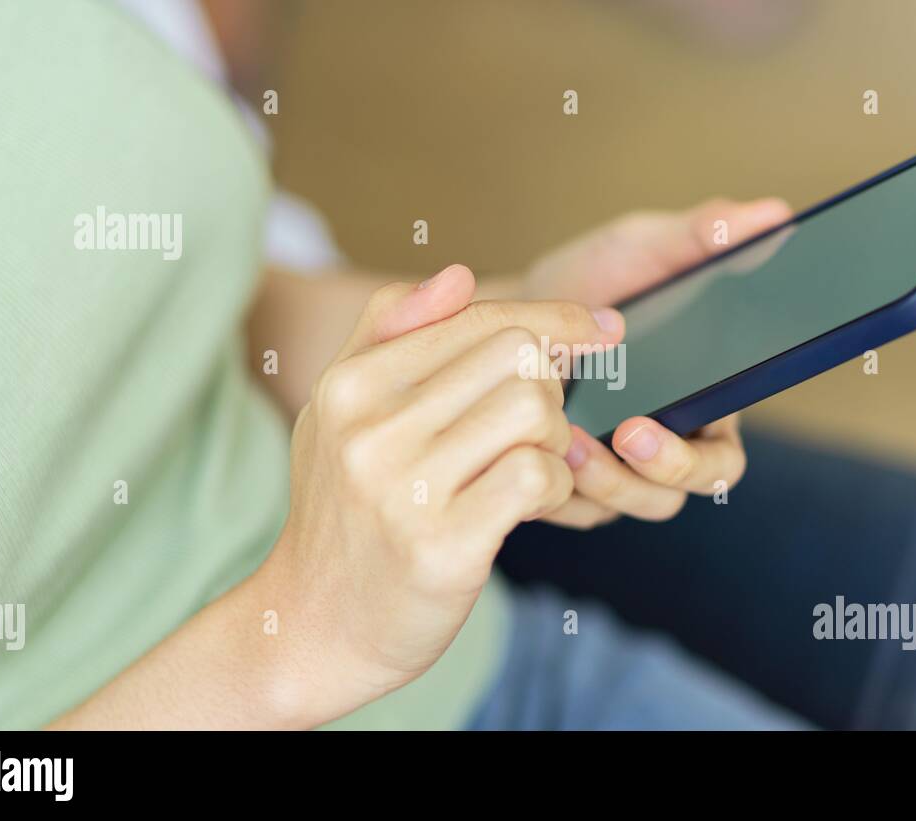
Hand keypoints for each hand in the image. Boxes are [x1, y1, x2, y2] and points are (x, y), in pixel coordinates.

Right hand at [255, 264, 623, 723]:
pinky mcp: (444, 545)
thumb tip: (459, 274)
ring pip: (533, 412)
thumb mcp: (339, 412)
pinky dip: (556, 487)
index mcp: (350, 385)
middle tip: (536, 428)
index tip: (601, 329)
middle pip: (517, 358)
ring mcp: (404, 489)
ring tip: (529, 468)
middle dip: (549, 389)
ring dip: (554, 440)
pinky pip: (538, 477)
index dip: (553, 319)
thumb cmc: (343, 510)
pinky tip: (533, 505)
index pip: (477, 319)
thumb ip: (390, 334)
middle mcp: (370, 430)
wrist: (314, 625)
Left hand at [522, 197, 791, 528]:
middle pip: (674, 497)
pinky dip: (548, 488)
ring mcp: (614, 474)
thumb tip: (774, 212)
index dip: (690, 461)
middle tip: (602, 439)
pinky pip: (569, 509)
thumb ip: (701, 236)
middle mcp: (663, 449)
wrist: (513, 308)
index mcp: (701, 407)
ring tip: (555, 435)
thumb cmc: (592, 278)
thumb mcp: (642, 248)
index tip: (639, 429)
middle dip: (642, 478)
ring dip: (593, 484)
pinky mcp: (568, 486)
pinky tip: (518, 449)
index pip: (722, 464)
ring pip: (620, 508)